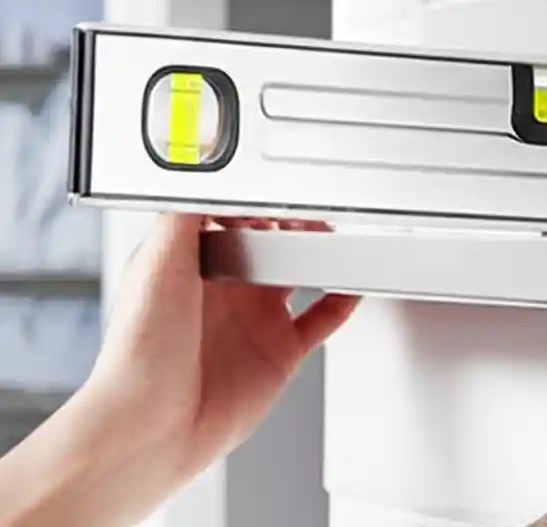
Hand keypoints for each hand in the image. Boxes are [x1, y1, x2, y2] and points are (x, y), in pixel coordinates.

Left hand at [91, 215, 359, 472]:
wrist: (154, 424)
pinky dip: (343, 299)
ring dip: (320, 254)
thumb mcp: (155, 263)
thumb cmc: (140, 352)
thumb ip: (184, 214)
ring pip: (299, 274)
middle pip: (271, 242)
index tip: (278, 189)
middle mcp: (224, 291)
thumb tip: (201, 174)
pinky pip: (322, 318)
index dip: (255, 201)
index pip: (231, 217)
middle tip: (312, 212)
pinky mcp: (279, 353)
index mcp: (191, 264)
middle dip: (294, 222)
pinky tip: (354, 282)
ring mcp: (254, 321)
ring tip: (337, 238)